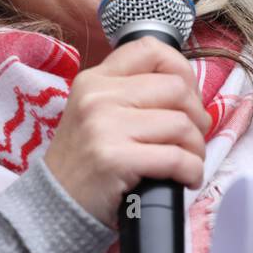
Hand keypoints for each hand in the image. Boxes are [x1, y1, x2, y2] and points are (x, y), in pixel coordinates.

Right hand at [44, 37, 211, 228]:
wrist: (55, 204)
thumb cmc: (86, 161)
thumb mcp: (95, 113)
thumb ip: (131, 94)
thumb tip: (187, 91)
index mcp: (95, 80)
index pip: (149, 49)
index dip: (181, 69)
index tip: (187, 96)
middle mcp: (98, 97)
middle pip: (175, 88)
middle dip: (197, 115)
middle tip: (192, 138)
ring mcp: (104, 127)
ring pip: (181, 124)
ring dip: (196, 148)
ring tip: (189, 162)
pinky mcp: (115, 159)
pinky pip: (175, 157)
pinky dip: (191, 170)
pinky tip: (186, 179)